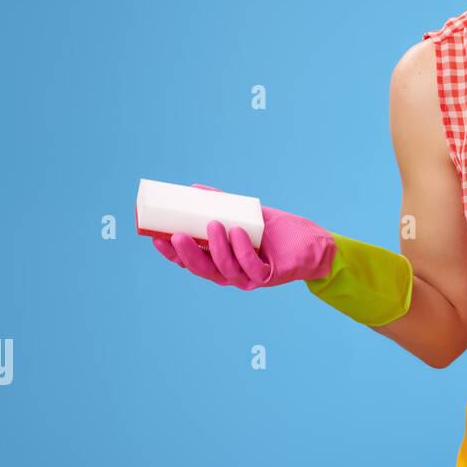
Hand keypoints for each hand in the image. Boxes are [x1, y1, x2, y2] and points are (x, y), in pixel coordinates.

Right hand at [151, 184, 336, 289]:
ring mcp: (250, 277)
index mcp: (221, 260)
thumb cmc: (275, 230)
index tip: (155, 237)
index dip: (172, 253)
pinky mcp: (270, 276)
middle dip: (187, 255)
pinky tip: (238, 232)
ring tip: (213, 224)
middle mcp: (232, 273)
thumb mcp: (244, 213)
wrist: (312, 241)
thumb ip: (221, 204)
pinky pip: (252, 267)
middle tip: (176, 236)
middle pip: (202, 270)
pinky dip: (242, 250)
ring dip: (216, 248)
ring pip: (225, 270)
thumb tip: (193, 189)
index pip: (190, 261)